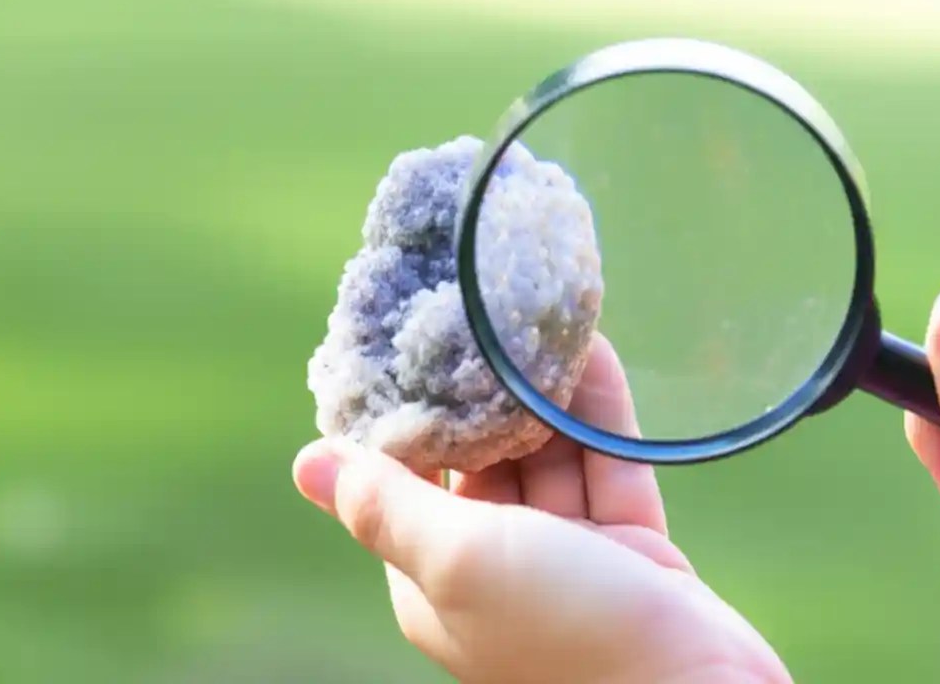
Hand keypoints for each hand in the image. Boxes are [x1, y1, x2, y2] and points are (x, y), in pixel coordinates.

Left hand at [292, 334, 790, 683]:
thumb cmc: (567, 632)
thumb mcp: (461, 561)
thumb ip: (388, 506)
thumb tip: (306, 461)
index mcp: (438, 578)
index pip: (406, 477)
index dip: (407, 410)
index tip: (407, 337)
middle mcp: (496, 566)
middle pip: (484, 459)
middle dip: (486, 390)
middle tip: (483, 308)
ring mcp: (570, 557)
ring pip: (551, 456)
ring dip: (547, 393)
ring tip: (540, 314)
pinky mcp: (633, 547)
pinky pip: (609, 465)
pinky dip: (600, 414)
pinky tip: (593, 352)